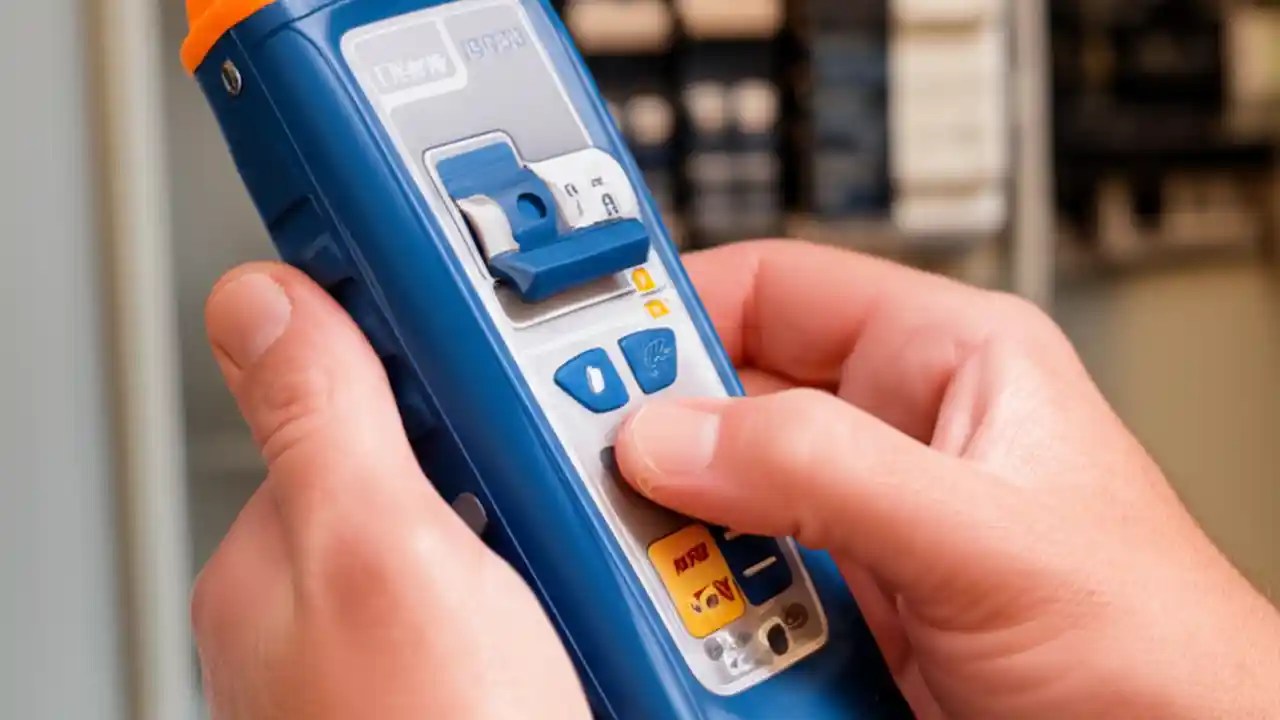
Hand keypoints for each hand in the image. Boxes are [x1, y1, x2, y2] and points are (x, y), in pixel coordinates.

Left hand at [193, 264, 589, 719]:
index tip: (506, 317)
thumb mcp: (381, 557)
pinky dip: (577, 584)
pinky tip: (601, 605)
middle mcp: (332, 597)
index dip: (432, 342)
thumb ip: (325, 422)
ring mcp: (408, 641)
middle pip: (443, 458)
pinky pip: (533, 593)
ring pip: (503, 526)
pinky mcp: (477, 678)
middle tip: (578, 492)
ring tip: (604, 560)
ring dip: (567, 521)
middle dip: (525, 451)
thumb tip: (259, 295)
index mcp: (281, 548)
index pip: (353, 389)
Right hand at [613, 240, 1279, 719]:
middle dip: (657, 440)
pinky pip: (735, 590)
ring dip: (673, 539)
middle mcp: (895, 439)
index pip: (777, 289)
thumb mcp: (983, 538)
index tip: (579, 337)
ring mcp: (864, 531)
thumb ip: (825, 470)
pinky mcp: (846, 616)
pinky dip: (695, 609)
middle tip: (581, 467)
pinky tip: (683, 631)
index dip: (675, 299)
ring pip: (720, 505)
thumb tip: (673, 432)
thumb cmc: (1160, 653)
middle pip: (729, 403)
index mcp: (946, 366)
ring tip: (634, 567)